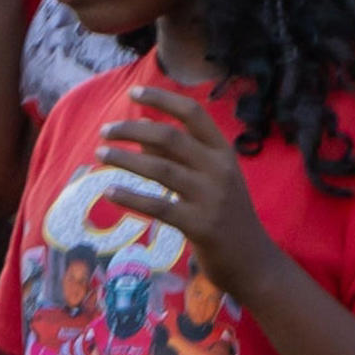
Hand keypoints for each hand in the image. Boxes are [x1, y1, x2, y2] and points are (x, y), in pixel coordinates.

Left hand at [101, 85, 283, 301]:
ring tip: (101, 154)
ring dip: (125, 159)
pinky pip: (159, 206)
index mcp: (225, 154)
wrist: (253, 261)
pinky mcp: (200, 225)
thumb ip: (181, 159)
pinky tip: (110, 192)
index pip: (193, 114)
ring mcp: (211, 198)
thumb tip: (143, 140)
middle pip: (171, 137)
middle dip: (132, 130)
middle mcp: (220, 170)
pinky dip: (131, 197)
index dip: (162, 99)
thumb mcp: (212, 181)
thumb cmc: (228, 218)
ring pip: (161, 169)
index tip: (134, 93)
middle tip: (105, 131)